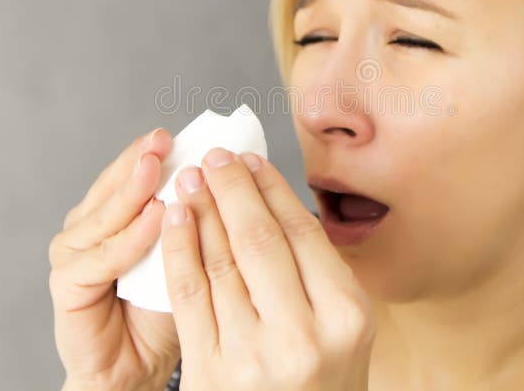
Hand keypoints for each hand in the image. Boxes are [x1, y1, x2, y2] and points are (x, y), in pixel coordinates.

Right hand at [49, 128, 180, 390]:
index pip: (131, 174)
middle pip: (113, 185)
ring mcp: (74, 253)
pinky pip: (103, 256)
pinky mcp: (68, 284)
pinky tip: (156, 217)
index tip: (178, 132)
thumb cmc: (163, 310)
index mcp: (115, 215)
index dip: (151, 152)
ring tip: (156, 167)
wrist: (135, 366)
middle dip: (139, 160)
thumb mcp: (183, 253)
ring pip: (106, 214)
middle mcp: (89, 227)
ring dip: (133, 190)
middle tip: (163, 139)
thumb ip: (191, 217)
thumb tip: (225, 172)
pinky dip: (131, 236)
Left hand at [159, 147, 375, 390]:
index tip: (251, 160)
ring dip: (202, 210)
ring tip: (190, 179)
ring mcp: (254, 356)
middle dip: (233, 188)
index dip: (271, 188)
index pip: (302, 232)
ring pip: (220, 260)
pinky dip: (179, 249)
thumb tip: (274, 199)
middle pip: (259, 238)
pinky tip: (175, 219)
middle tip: (216, 155)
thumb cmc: (322, 379)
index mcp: (347, 314)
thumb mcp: (343, 327)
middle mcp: (304, 335)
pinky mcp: (211, 372)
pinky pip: (190, 294)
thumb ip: (318, 271)